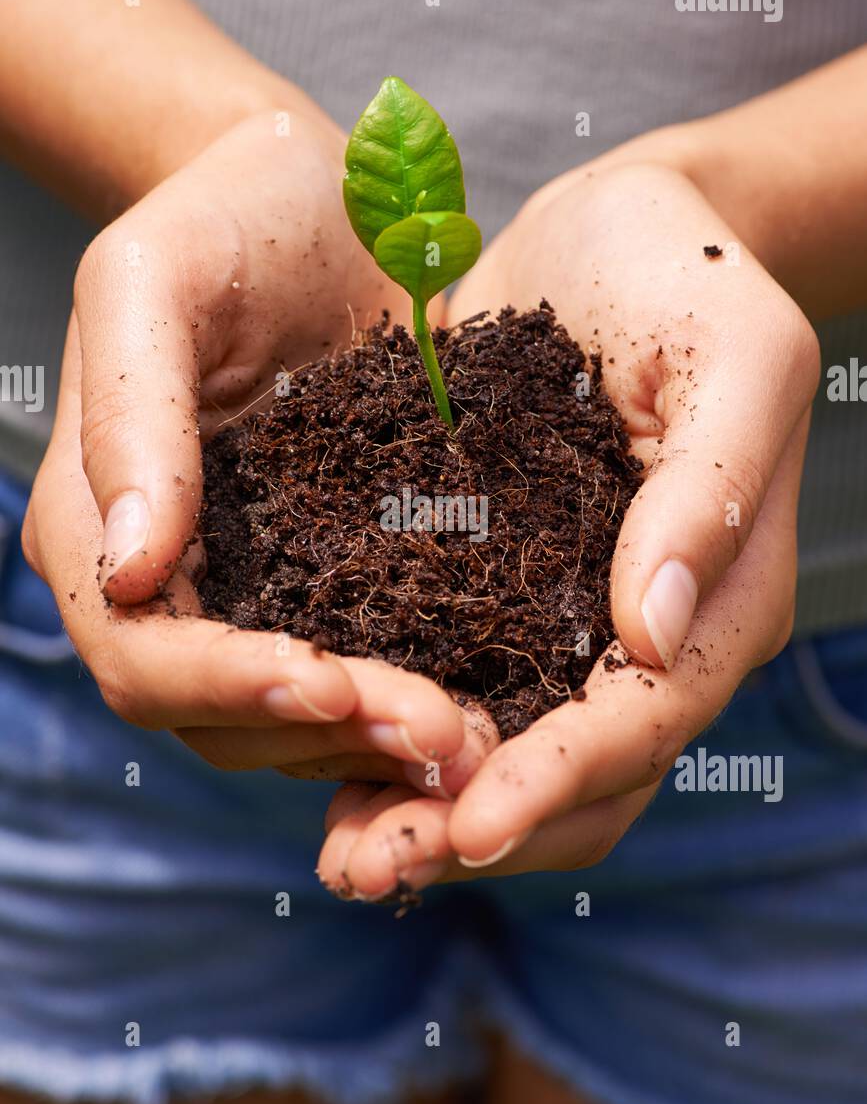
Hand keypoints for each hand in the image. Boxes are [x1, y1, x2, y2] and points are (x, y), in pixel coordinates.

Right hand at [23, 111, 484, 785]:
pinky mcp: (333, 580)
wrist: (318, 199)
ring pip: (293, 721)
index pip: (141, 652)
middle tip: (447, 739)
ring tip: (480, 742)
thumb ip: (133, 416)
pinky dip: (412, 701)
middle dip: (326, 735)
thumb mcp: (153, 282)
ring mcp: (254, 587)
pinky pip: (363, 671)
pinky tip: (492, 706)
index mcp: (101, 519)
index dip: (227, 687)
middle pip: (221, 714)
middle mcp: (170, 578)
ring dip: (380, 744)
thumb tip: (129, 568)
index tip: (332, 687)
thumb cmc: (224, 215)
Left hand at [316, 157, 819, 895]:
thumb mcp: (734, 358)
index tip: (465, 826)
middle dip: (474, 830)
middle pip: (576, 779)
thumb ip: (709, 495)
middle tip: (364, 870)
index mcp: (717, 598)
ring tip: (334, 856)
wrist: (622, 232)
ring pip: (510, 756)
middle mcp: (646, 635)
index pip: (642, 721)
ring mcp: (572, 622)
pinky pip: (457, 688)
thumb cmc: (693, 278)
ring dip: (423, 809)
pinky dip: (397, 736)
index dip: (556, 782)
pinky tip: (320, 756)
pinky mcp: (506, 590)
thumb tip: (649, 637)